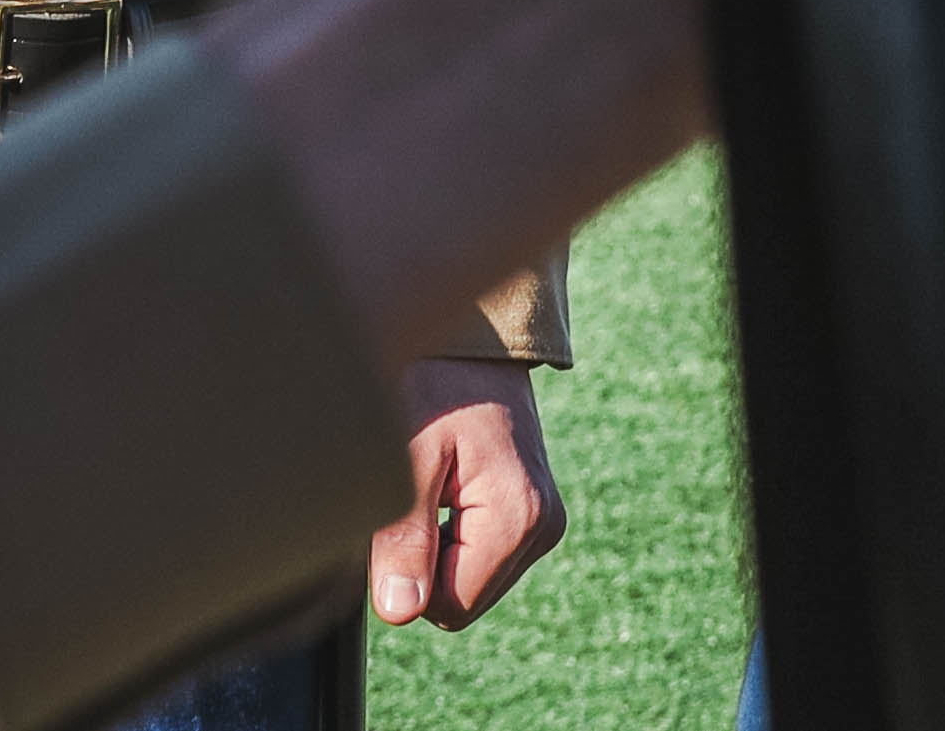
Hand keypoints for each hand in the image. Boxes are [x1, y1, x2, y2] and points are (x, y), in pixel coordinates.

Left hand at [369, 358, 562, 627]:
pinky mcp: (534, 515)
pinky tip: (451, 484)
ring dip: (438, 545)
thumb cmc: (435, 383)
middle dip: (426, 559)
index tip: (405, 509)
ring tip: (436, 480)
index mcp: (518, 514)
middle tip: (419, 489)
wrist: (472, 335)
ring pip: (469, 581)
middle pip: (462, 598)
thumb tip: (400, 610)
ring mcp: (544, 521)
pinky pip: (481, 557)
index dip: (409, 573)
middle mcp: (544, 525)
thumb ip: (403, 537)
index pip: (450, 605)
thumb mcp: (408, 455)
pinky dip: (454, 532)